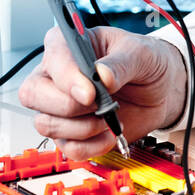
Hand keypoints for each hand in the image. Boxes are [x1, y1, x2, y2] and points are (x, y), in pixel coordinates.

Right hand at [18, 26, 188, 159]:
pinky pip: (68, 147)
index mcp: (67, 46)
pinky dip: (92, 146)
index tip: (90, 93)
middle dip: (68, 106)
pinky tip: (110, 134)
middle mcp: (56, 76)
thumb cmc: (144, 62)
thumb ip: (121, 63)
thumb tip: (103, 75)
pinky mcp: (72, 132)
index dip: (67, 79)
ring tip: (108, 119)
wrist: (161, 89)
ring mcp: (59, 106)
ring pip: (46, 124)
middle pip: (33, 95)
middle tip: (99, 105)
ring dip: (82, 128)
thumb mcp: (140, 53)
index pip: (52, 59)